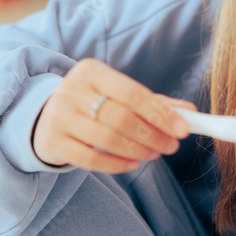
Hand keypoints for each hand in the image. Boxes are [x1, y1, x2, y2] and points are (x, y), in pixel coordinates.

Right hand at [32, 58, 195, 172]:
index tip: (182, 130)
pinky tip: (133, 164)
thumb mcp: (116, 94)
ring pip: (108, 139)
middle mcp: (71, 90)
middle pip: (121, 118)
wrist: (45, 115)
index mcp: (91, 71)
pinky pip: (90, 160)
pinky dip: (117, 165)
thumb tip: (190, 112)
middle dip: (152, 135)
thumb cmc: (92, 102)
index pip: (132, 93)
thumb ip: (153, 101)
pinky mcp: (52, 142)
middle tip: (171, 146)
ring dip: (138, 151)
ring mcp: (58, 116)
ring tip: (155, 154)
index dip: (160, 113)